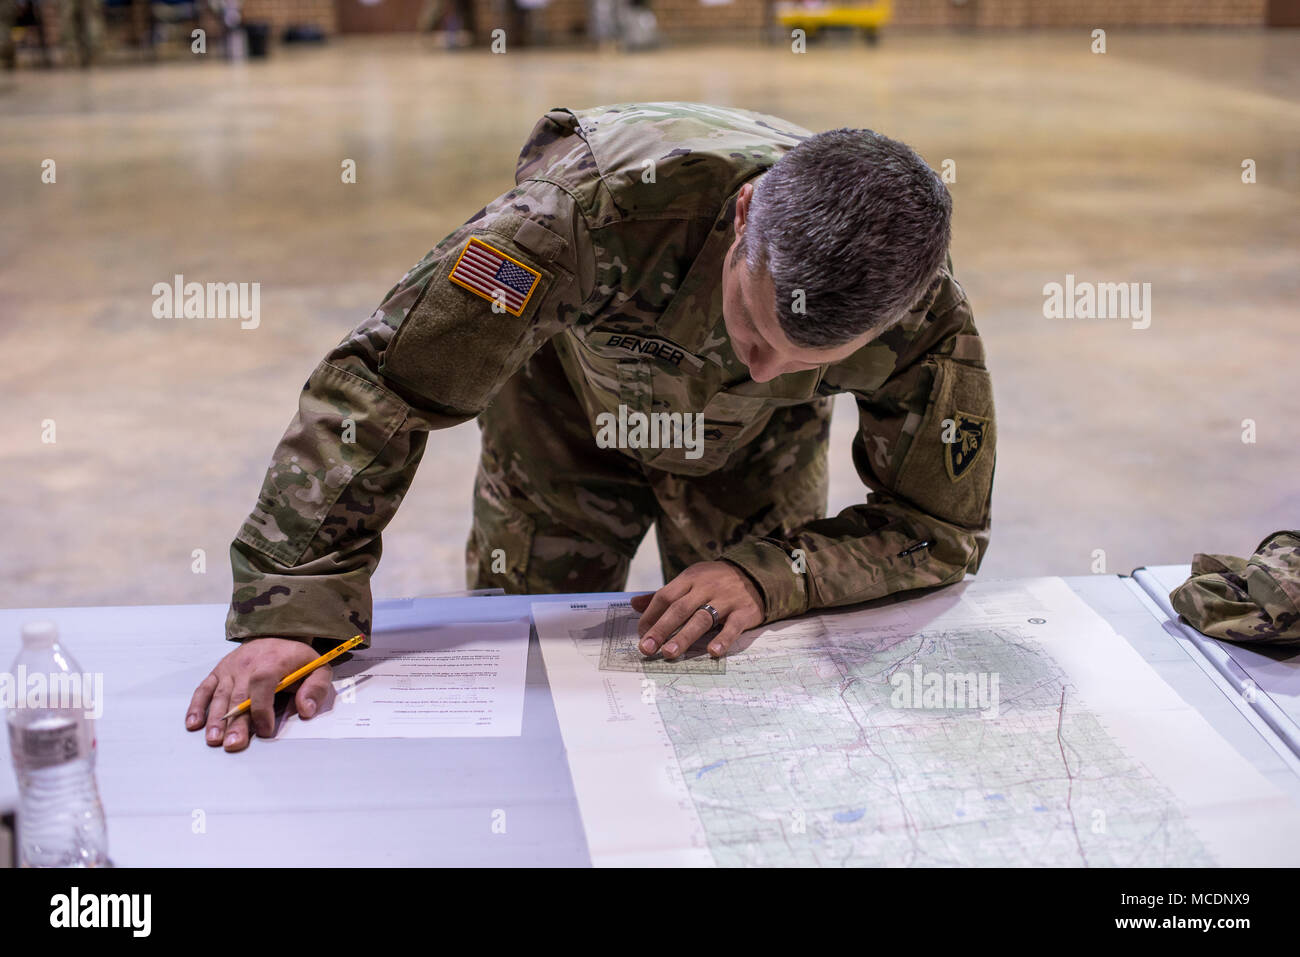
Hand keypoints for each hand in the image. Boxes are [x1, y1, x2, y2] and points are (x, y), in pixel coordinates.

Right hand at [185, 638, 334, 751]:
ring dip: (215, 719)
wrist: (277, 634)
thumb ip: (315, 688)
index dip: (262, 709)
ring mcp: (230, 668)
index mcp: (272, 662)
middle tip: (233, 745)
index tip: (265, 730)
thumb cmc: (296, 658)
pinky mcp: (219, 672)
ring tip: (214, 740)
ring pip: (220, 695)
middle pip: (238, 695)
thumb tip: (305, 709)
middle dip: (235, 722)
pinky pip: (204, 689)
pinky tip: (193, 724)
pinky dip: (197, 706)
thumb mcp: (317, 668)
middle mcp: (247, 664)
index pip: (262, 684)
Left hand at [630, 561, 763, 660]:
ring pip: (702, 618)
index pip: (665, 597)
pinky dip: (723, 639)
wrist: (756, 573)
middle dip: (661, 629)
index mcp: (689, 579)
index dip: (651, 616)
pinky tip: (713, 651)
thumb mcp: (690, 581)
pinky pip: (733, 626)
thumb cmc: (716, 581)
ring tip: (669, 653)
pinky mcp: (744, 612)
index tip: (641, 635)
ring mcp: (726, 599)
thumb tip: (634, 604)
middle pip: (679, 609)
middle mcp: (706, 588)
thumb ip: (664, 595)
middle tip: (647, 648)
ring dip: (685, 636)